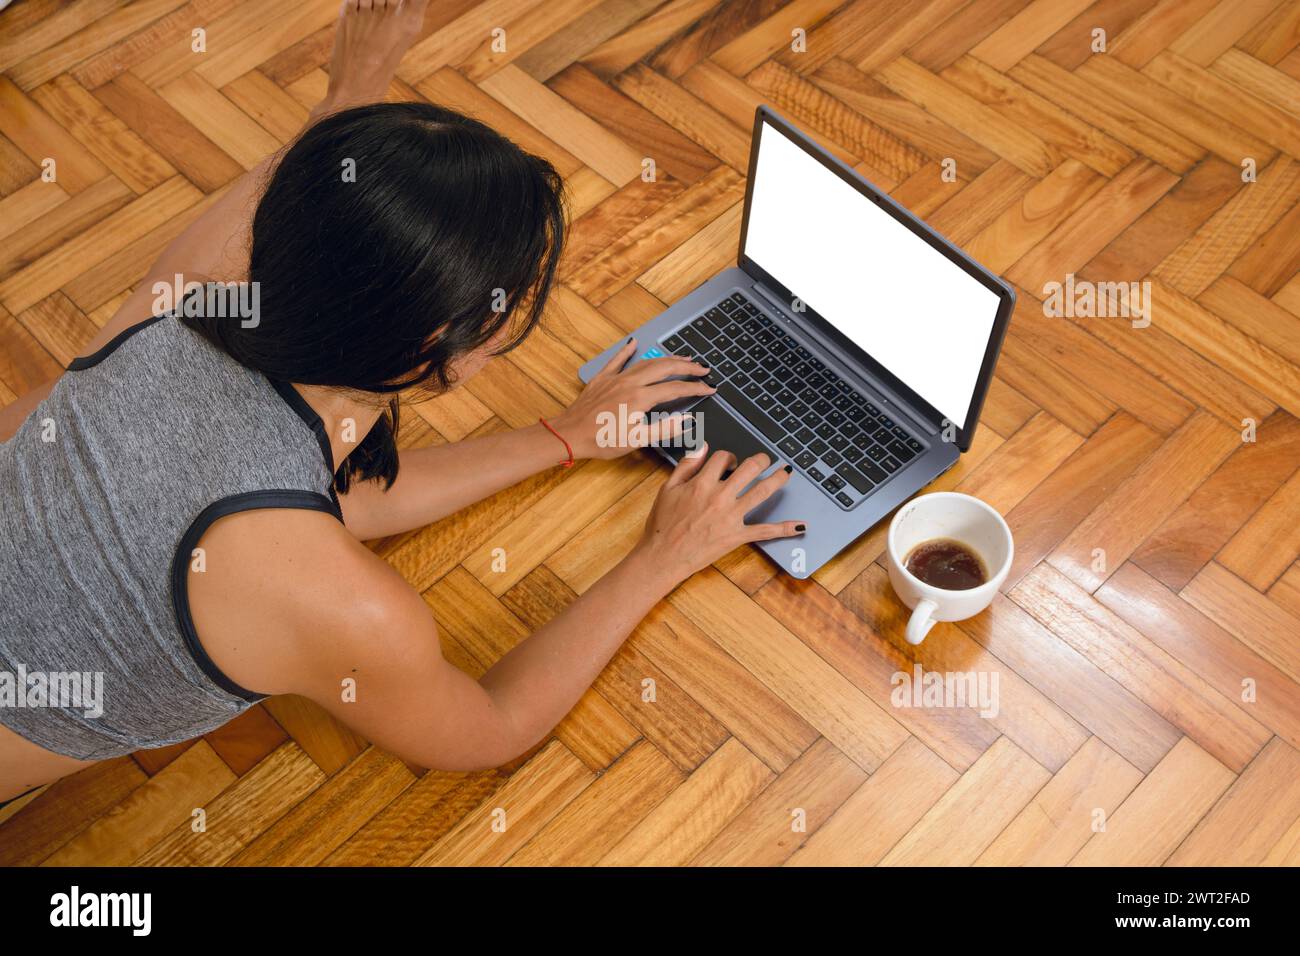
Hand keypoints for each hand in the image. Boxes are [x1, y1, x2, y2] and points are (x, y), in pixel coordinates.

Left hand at [551, 339, 715, 459]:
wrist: (569, 434)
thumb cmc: (601, 440)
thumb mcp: (636, 441)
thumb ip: (664, 429)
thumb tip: (687, 420)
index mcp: (640, 398)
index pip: (675, 389)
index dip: (696, 388)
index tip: (710, 388)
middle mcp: (630, 383)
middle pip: (664, 368)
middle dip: (686, 367)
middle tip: (703, 368)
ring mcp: (615, 378)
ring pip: (646, 362)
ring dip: (666, 359)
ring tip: (681, 358)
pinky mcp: (602, 379)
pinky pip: (617, 360)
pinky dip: (627, 350)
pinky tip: (633, 342)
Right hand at [633, 443, 806, 584]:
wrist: (662, 557)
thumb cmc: (662, 525)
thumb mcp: (667, 489)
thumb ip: (686, 466)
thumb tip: (702, 447)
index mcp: (702, 483)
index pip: (723, 457)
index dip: (729, 456)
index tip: (730, 461)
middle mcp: (720, 497)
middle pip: (749, 468)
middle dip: (760, 460)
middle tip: (764, 459)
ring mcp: (731, 516)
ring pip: (762, 492)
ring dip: (777, 480)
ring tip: (785, 473)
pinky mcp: (737, 535)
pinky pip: (764, 530)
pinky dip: (784, 529)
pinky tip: (799, 525)